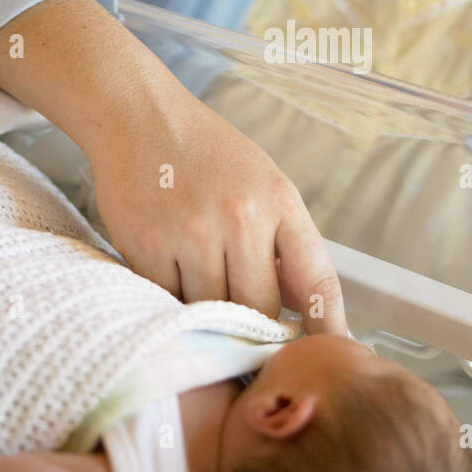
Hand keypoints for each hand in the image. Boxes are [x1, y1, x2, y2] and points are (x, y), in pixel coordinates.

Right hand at [90, 84, 348, 333]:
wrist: (140, 118)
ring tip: (197, 275)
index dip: (329, 327)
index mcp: (280, 201)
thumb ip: (286, 245)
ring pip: (211, 310)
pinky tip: (167, 265)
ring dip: (207, 308)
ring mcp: (191, 234)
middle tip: (241, 314)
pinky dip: (169, 294)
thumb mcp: (264, 184)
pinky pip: (167, 299)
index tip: (331, 354)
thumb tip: (307, 314)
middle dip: (254, 320)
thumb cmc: (208, 155)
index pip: (318, 281)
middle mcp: (240, 218)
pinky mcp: (145, 246)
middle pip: (260, 309)